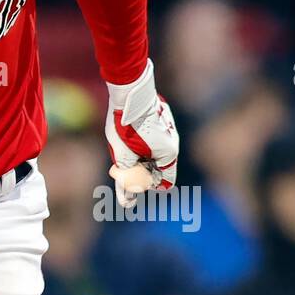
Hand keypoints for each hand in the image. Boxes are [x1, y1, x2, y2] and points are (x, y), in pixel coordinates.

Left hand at [104, 59, 178, 207]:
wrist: (128, 91)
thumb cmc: (125, 125)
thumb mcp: (123, 156)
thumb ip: (127, 180)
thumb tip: (127, 204)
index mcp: (169, 154)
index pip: (165, 182)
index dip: (146, 184)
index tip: (132, 177)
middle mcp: (173, 142)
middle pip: (158, 166)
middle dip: (140, 167)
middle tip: (121, 159)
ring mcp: (169, 129)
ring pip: (155, 151)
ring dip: (140, 153)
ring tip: (124, 142)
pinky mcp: (163, 118)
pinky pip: (154, 136)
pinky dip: (143, 140)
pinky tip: (129, 131)